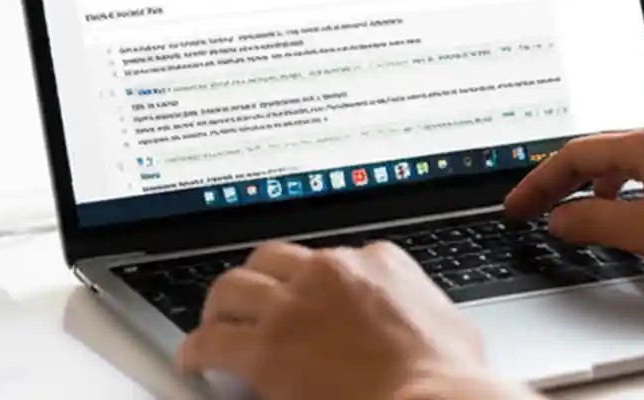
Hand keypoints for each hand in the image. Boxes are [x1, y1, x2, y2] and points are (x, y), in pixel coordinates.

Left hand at [178, 241, 502, 399]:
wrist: (434, 399)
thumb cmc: (449, 376)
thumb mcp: (446, 322)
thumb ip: (418, 308)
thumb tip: (421, 321)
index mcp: (378, 261)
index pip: (332, 258)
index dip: (313, 282)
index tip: (306, 297)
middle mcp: (331, 271)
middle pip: (273, 260)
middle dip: (257, 279)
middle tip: (248, 301)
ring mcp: (295, 305)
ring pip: (235, 288)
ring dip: (221, 306)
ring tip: (213, 323)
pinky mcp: (267, 347)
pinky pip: (214, 340)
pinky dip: (197, 349)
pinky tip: (194, 359)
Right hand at [503, 126, 643, 282]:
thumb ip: (595, 224)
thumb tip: (561, 219)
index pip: (575, 154)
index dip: (538, 182)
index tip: (518, 205)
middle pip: (598, 151)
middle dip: (561, 181)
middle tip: (536, 209)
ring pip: (627, 160)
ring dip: (594, 186)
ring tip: (579, 214)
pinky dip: (627, 188)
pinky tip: (633, 212)